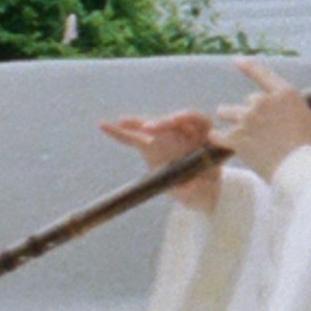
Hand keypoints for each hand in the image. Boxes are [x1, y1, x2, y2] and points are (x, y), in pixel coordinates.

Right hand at [101, 103, 230, 209]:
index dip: (186, 117)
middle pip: (172, 120)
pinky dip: (121, 132)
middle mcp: (186, 134)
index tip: (175, 120)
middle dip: (161, 122)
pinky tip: (104, 126)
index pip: (198, 119)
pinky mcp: (150, 146)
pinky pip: (135, 137)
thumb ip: (197, 187)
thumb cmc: (206, 190)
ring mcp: (167, 138)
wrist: (199, 194)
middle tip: (147, 128)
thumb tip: (190, 184)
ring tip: (121, 123)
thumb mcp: (204, 191)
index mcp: (205, 139)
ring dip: (137, 123)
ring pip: (152, 125)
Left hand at [218, 61, 310, 180]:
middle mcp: (263, 102)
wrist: (299, 171)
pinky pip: (217, 134)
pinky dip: (218, 137)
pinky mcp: (236, 138)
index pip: (262, 73)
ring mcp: (247, 120)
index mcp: (285, 94)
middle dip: (253, 111)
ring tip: (235, 130)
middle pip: (248, 100)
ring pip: (226, 112)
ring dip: (230, 119)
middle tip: (260, 127)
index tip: (236, 61)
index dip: (248, 66)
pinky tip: (218, 140)